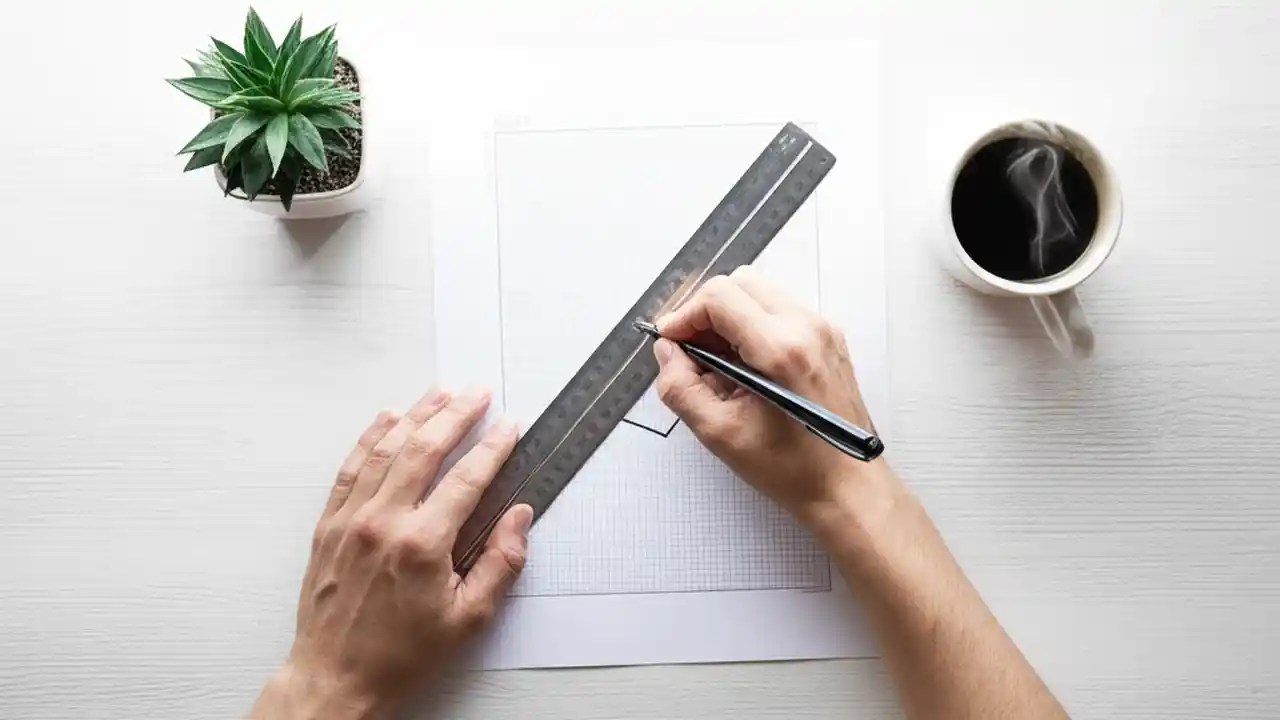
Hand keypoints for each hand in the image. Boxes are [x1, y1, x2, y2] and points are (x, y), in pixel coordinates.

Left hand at [250, 387, 532, 719]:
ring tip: (440, 392)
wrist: (335, 678)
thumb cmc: (400, 656)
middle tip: (478, 393)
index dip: (493, 447)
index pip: (466, 478)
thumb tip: (519, 519)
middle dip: (456, 414)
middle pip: (424, 449)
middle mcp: (382, 523)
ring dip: (416, 415)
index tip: (510, 427)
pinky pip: (351, 468)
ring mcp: (350, 520)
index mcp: (421, 545)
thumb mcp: (467, 619)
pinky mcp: (328, 526)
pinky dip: (369, 437)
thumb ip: (500, 564)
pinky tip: (386, 419)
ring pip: (386, 449)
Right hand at [653, 267, 883, 523]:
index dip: (684, 315)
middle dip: (705, 311)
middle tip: (690, 350)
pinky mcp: (828, 338)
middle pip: (740, 283)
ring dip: (728, 317)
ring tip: (716, 362)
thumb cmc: (795, 469)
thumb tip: (667, 353)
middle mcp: (808, 329)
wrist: (848, 487)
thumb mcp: (720, 434)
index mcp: (782, 350)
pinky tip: (742, 366)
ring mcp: (823, 330)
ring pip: (759, 293)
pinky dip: (751, 326)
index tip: (669, 341)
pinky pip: (779, 310)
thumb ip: (681, 387)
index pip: (720, 296)